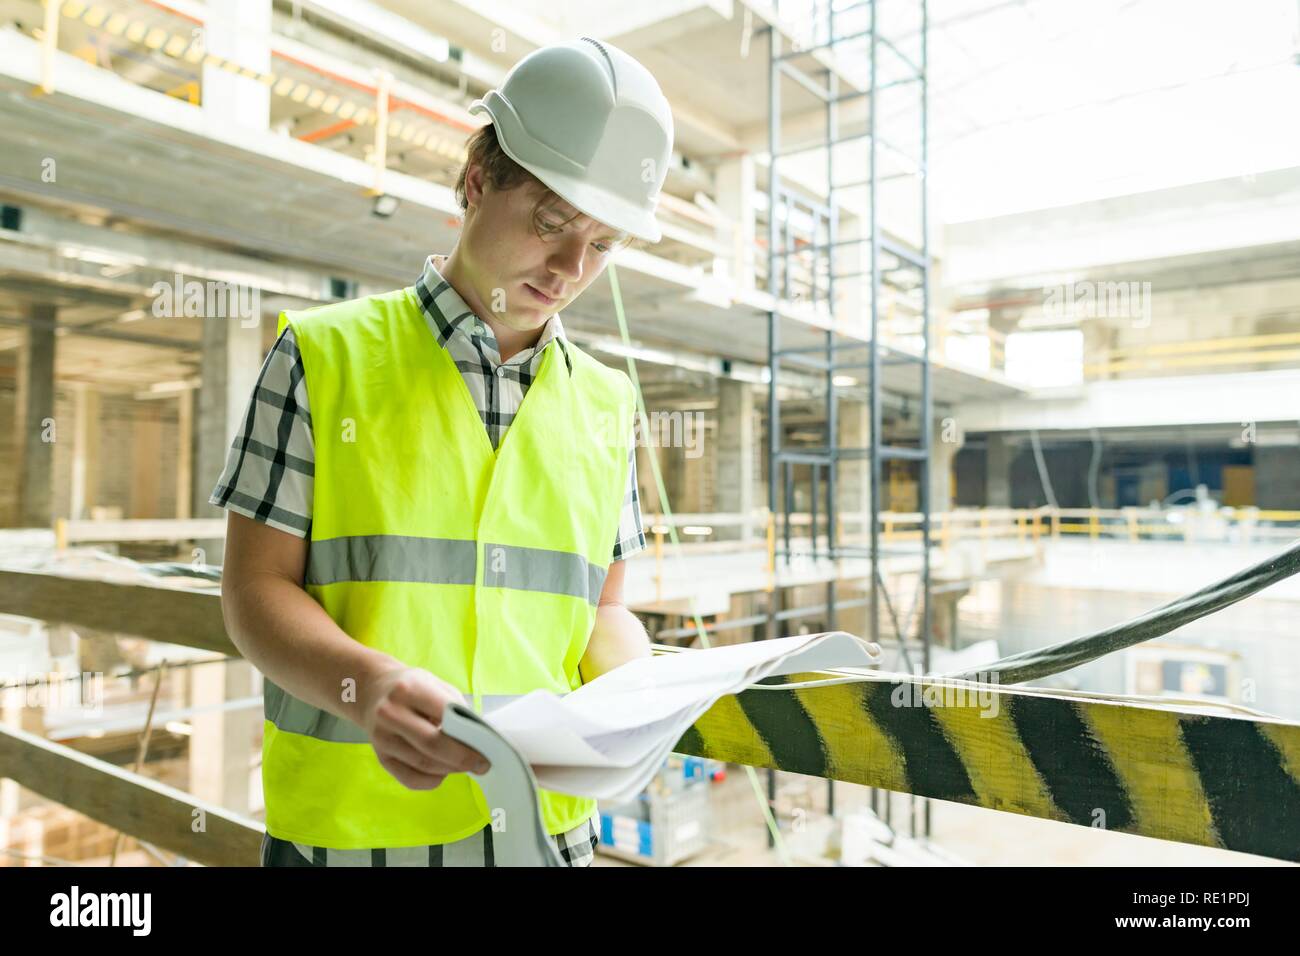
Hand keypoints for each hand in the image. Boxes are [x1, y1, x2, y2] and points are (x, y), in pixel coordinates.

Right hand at [361, 663, 490, 790]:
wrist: (372, 691)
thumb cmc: (412, 688)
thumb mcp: (435, 685)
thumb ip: (455, 708)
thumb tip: (478, 737)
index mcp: (408, 689)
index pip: (444, 716)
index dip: (468, 736)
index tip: (487, 749)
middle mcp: (390, 713)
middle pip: (432, 745)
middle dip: (462, 759)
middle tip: (481, 765)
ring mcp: (381, 737)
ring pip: (423, 764)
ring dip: (450, 770)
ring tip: (464, 766)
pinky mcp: (380, 757)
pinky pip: (410, 779)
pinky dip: (432, 780)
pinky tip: (443, 772)